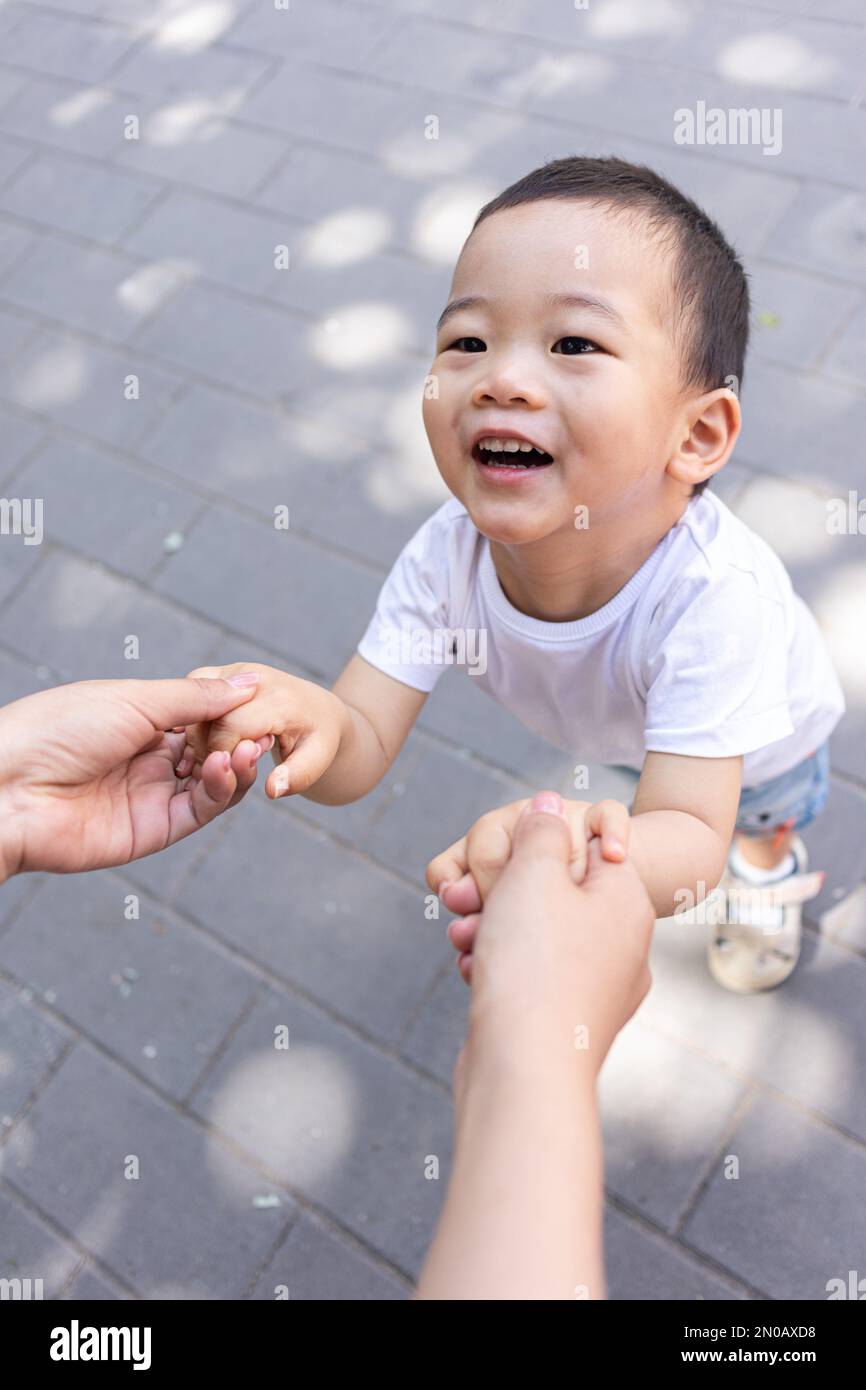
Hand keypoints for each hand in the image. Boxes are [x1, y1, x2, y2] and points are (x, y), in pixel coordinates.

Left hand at [0, 675, 265, 878]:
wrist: (9, 788)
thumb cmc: (57, 730)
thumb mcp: (134, 699)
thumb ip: (196, 697)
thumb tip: (248, 682)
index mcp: (139, 720)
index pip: (200, 716)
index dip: (230, 711)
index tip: (259, 699)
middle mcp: (147, 759)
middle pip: (212, 751)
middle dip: (240, 739)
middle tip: (260, 730)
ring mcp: (152, 795)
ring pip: (214, 783)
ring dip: (235, 765)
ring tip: (245, 750)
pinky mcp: (153, 830)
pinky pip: (200, 811)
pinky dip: (221, 790)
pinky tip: (225, 767)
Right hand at [180, 662, 346, 799]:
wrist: (319, 710)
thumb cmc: (318, 738)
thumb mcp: (318, 761)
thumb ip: (298, 776)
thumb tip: (273, 789)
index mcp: (281, 700)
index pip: (232, 727)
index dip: (222, 756)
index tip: (225, 775)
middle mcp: (257, 677)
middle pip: (209, 714)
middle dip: (204, 747)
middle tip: (214, 769)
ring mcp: (238, 670)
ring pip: (194, 700)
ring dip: (194, 732)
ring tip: (211, 756)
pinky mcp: (224, 670)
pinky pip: (192, 690)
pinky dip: (191, 716)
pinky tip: (202, 739)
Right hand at [462, 793, 652, 1076]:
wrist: (526, 1073)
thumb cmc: (534, 966)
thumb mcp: (535, 875)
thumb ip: (541, 830)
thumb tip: (550, 803)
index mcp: (627, 900)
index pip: (586, 842)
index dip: (535, 843)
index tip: (502, 860)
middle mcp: (624, 943)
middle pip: (556, 890)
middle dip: (503, 891)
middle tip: (464, 901)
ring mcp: (600, 986)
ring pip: (538, 934)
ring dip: (494, 928)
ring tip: (464, 939)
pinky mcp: (570, 1021)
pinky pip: (532, 975)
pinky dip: (500, 967)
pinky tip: (473, 973)